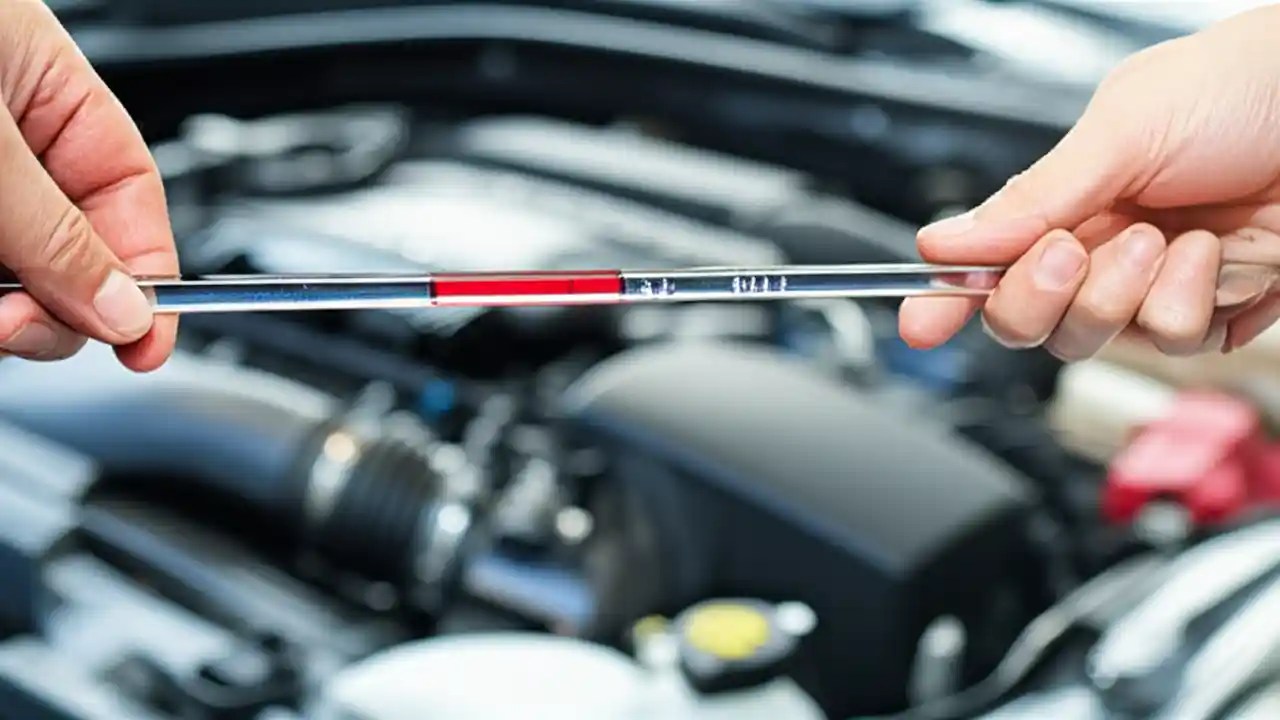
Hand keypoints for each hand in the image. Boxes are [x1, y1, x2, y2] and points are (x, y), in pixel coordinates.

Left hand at [0, 0, 175, 370]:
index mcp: (51, 95)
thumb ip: (54, 231)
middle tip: (19, 325)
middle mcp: (10, 140)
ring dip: (8, 309)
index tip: (146, 346)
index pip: (133, 200)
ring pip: (18, 277)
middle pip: (77, 254)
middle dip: (59, 306)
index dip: (150, 279)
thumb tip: (125, 309)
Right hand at [899, 5, 1279, 360]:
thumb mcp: (1125, 129)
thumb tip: (944, 239)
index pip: (984, 263)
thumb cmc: (1242, 87)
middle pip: (1026, 320)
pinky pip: (1174, 342)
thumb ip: (1034, 197)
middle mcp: (1098, 249)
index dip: (945, 297)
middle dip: (1043, 295)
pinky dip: (1196, 301)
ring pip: (1095, 339)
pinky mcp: (1210, 309)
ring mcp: (1151, 284)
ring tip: (1173, 237)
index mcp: (1063, 201)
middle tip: (1073, 251)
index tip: (918, 325)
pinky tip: (1217, 256)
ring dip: (1128, 293)